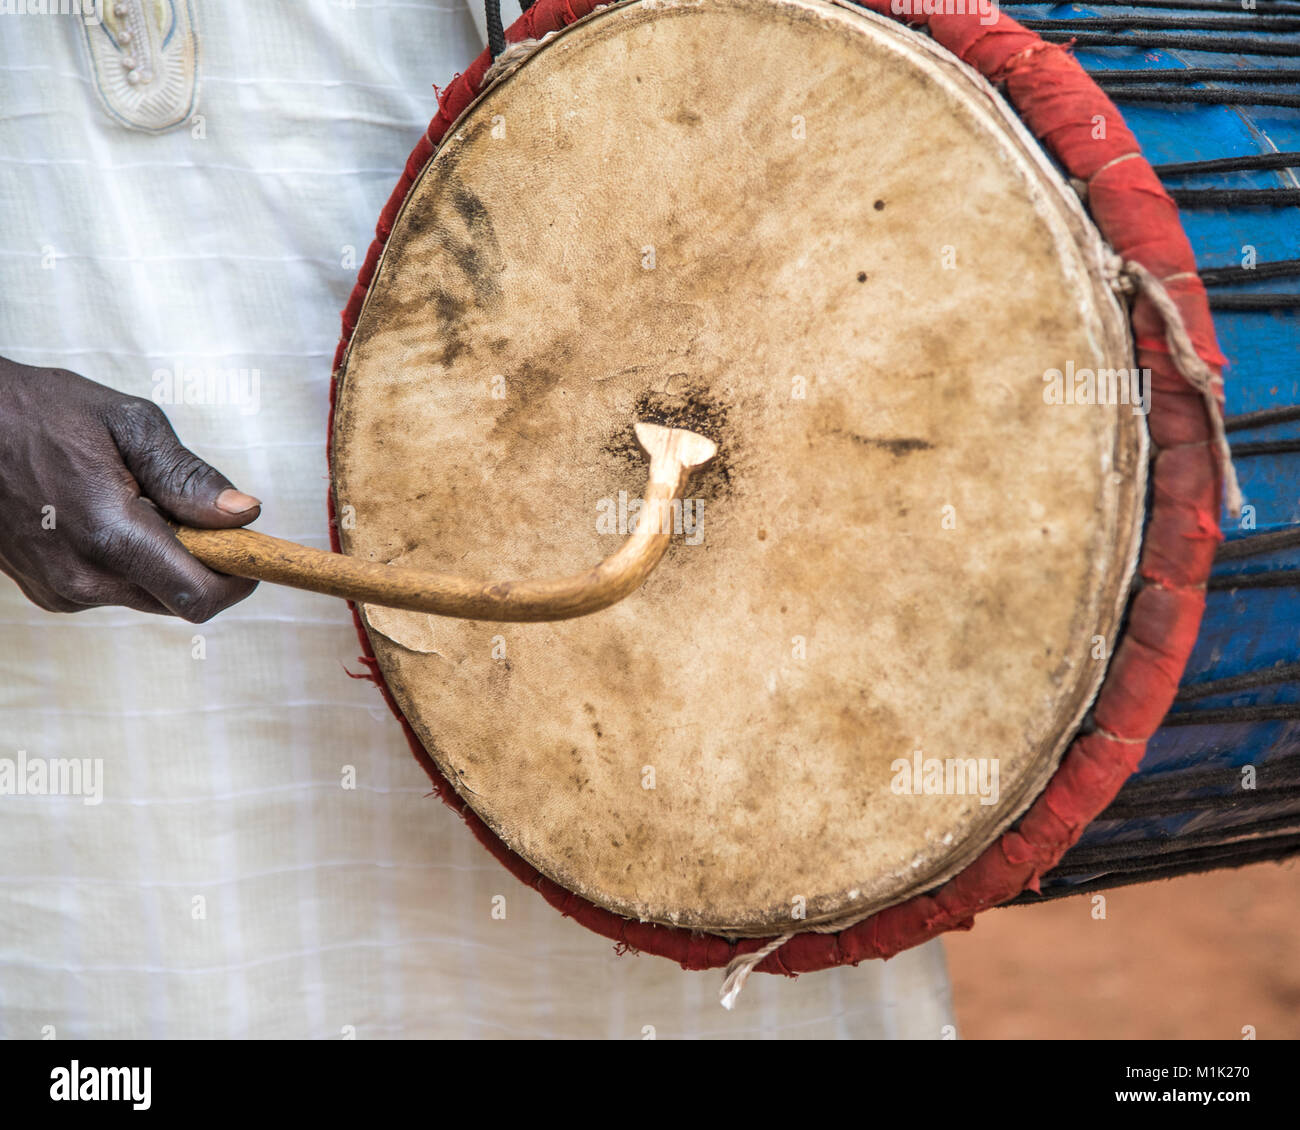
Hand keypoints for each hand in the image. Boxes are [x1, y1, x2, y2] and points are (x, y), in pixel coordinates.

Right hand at [0, 357, 260, 621]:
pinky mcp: (50, 593)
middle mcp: (84, 579)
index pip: (200, 597)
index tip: (252, 550)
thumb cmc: (44, 413)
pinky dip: (131, 562)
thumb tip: (244, 514)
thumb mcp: (129, 424)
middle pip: (181, 600)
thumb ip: (189, 476)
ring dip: (166, 561)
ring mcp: (62, 592)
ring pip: (151, 595)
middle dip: (204, 564)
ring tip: (136, 503)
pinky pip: (117, 589)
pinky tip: (104, 517)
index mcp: (110, 537)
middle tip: (191, 511)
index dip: (240, 579)